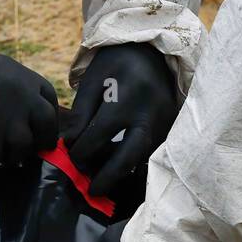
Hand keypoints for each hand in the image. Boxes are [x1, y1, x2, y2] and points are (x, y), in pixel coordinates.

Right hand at [0, 53, 58, 170]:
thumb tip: (32, 117)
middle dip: (42, 138)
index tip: (42, 127)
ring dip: (13, 153)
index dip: (47, 115)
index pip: (48, 96)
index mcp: (18, 73)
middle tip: (33, 148)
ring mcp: (5, 118)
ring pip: (23, 146)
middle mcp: (19, 94)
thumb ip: (13, 89)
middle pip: (46, 122)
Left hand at [66, 43, 178, 195]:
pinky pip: (152, 150)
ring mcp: (165, 121)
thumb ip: (81, 112)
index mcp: (128, 95)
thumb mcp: (93, 79)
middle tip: (91, 191)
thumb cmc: (116, 63)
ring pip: (144, 156)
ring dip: (123, 171)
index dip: (82, 149)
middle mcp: (151, 111)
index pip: (101, 132)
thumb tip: (70, 144)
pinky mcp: (171, 126)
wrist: (151, 51)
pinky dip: (135, 161)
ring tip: (102, 182)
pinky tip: (118, 167)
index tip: (71, 155)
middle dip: (109, 175)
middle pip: (131, 153)